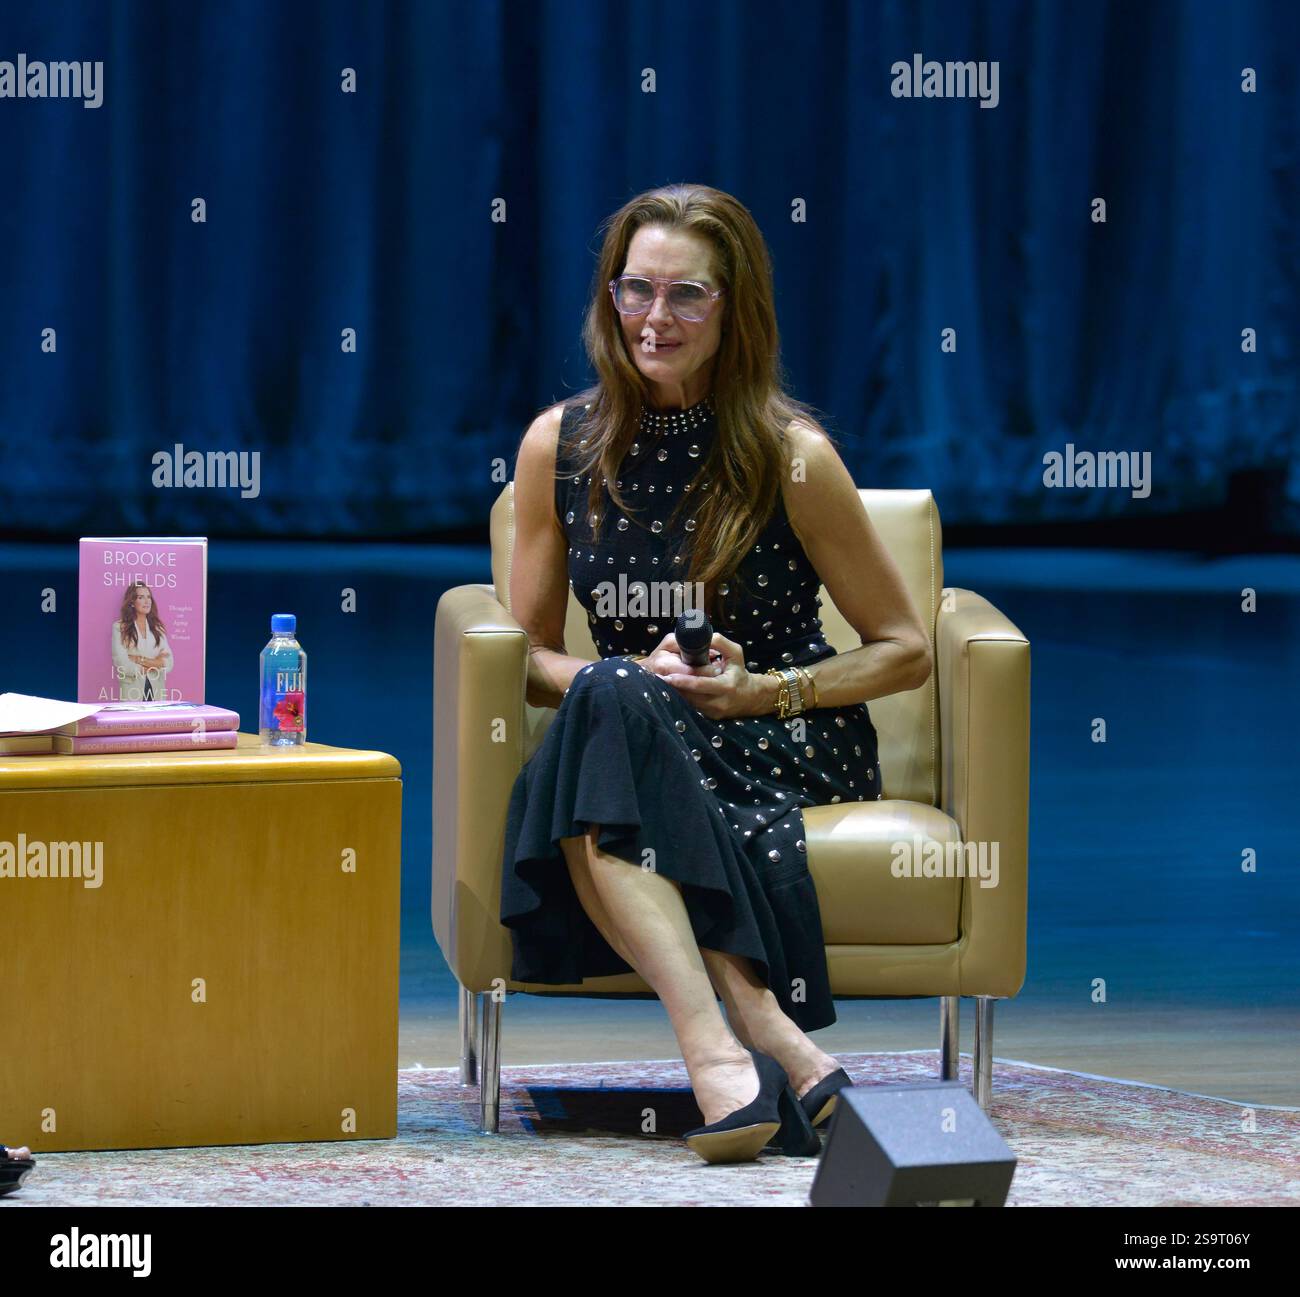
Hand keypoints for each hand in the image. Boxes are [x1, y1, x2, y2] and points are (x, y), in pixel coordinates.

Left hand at [653, 632, 774, 719]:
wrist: (750, 696)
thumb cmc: (739, 671)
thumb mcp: (736, 653)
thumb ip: (720, 642)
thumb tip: (704, 635)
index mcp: (726, 686)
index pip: (701, 684)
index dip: (683, 680)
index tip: (667, 675)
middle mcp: (720, 702)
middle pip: (691, 696)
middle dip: (674, 687)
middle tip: (658, 678)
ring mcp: (714, 712)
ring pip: (689, 703)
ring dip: (675, 693)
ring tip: (661, 683)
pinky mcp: (709, 717)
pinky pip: (692, 707)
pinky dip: (682, 698)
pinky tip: (673, 690)